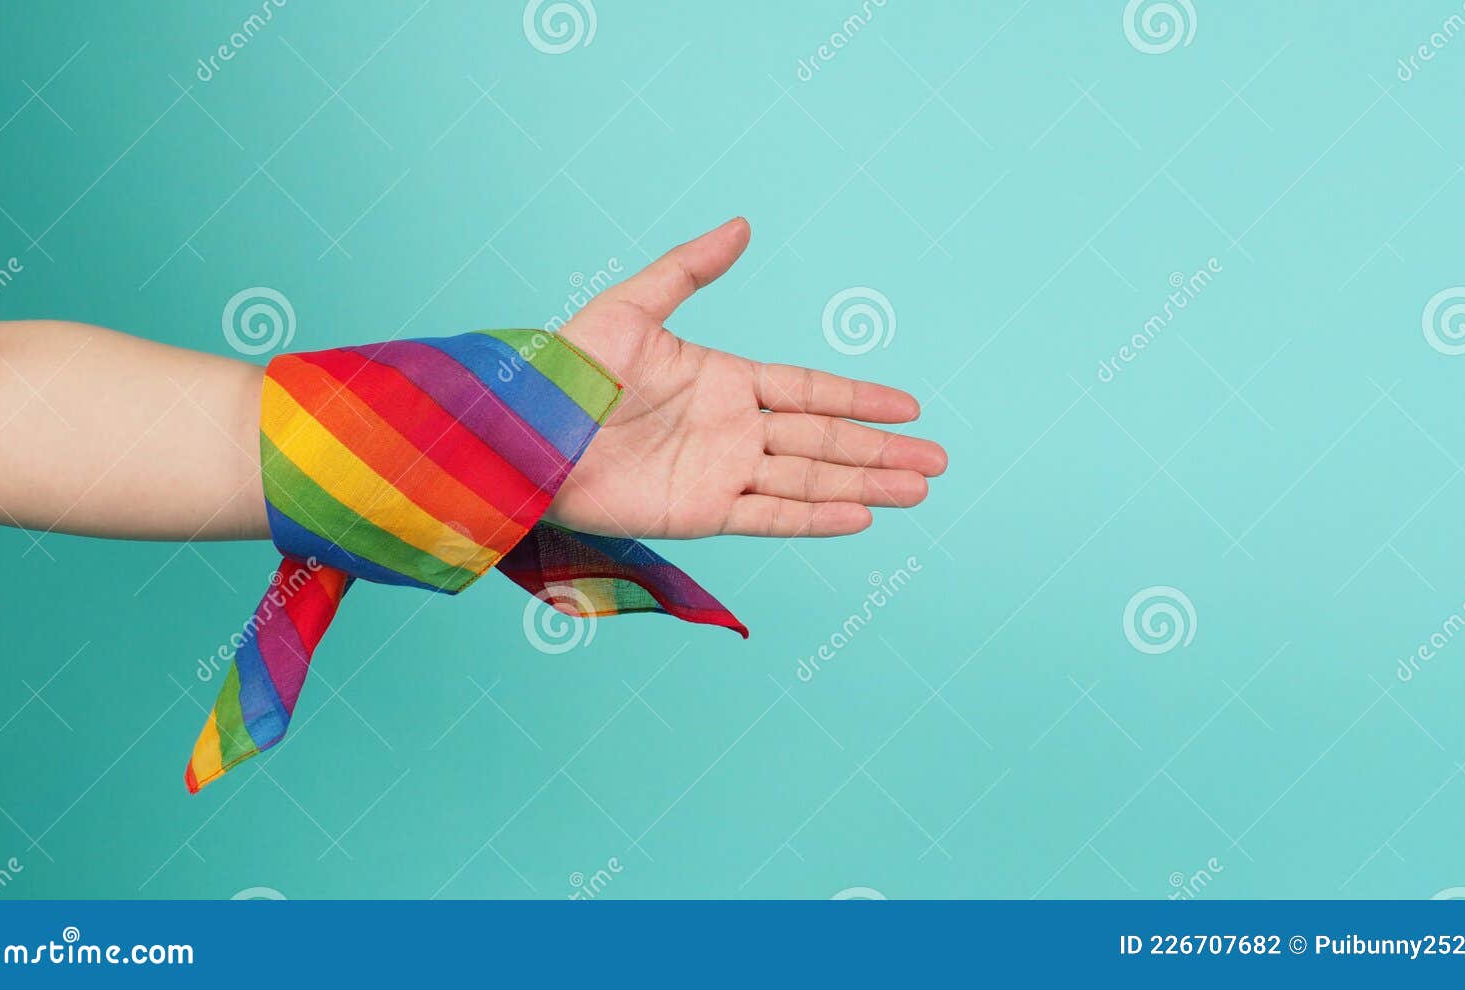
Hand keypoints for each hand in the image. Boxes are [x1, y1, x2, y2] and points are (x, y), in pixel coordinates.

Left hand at [550, 218, 946, 538]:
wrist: (525, 434)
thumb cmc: (568, 367)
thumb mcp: (631, 306)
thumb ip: (689, 269)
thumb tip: (743, 226)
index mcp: (723, 379)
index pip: (808, 390)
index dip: (859, 399)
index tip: (910, 406)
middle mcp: (731, 429)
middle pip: (824, 439)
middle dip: (881, 450)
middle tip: (939, 461)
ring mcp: (720, 472)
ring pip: (810, 479)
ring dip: (865, 485)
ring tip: (919, 491)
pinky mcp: (701, 511)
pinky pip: (771, 515)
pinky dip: (816, 518)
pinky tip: (861, 516)